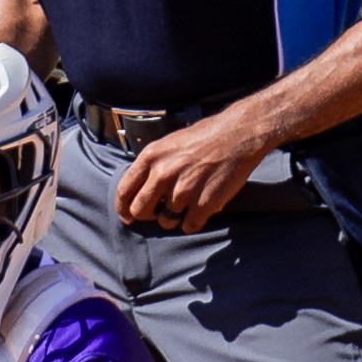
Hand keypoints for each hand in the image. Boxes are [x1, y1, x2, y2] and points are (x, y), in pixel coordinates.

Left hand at [113, 113, 272, 233]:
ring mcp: (183, 190)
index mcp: (150, 157)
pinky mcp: (203, 203)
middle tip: (161, 210)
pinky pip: (188, 226)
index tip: (128, 216)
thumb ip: (151, 167)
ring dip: (175, 217)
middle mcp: (163, 174)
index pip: (124, 191)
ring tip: (189, 200)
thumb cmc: (204, 138)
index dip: (123, 208)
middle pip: (140, 211)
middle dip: (149, 215)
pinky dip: (194, 221)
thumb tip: (137, 193)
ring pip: (166, 221)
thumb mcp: (168, 144)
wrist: (238, 134)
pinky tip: (201, 207)